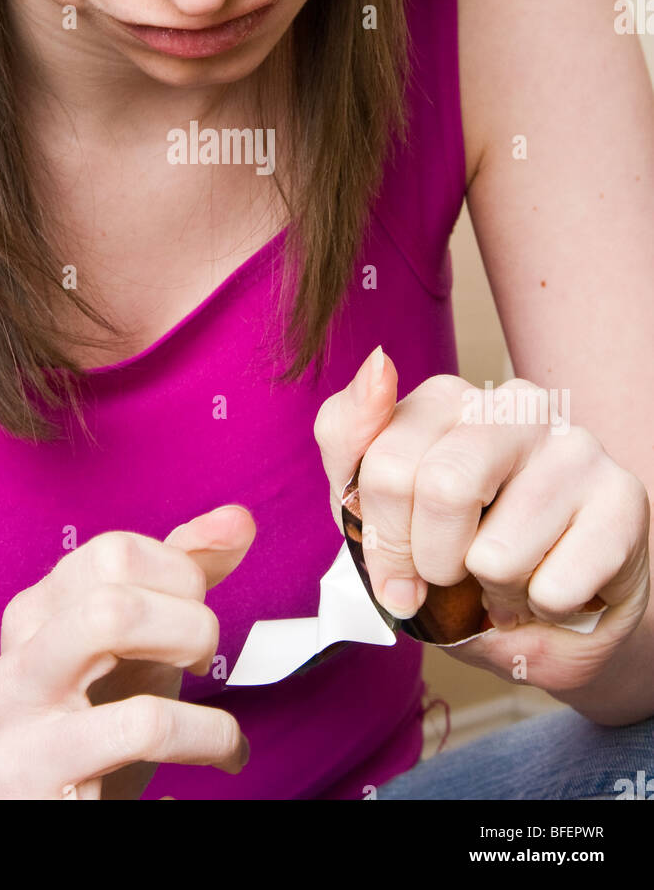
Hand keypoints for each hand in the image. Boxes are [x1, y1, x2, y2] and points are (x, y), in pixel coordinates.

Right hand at [0, 505, 255, 799]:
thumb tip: (237, 519)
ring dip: (192, 661)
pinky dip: (210, 737)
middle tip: (205, 662)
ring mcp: (18, 718)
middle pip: (113, 589)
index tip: (195, 617)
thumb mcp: (142, 644)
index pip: (116, 551)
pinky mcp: (31, 778)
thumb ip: (184, 574)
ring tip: (218, 722)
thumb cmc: (98, 722)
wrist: (41, 818)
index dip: (180, 578)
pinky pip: (142, 725)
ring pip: (109, 628)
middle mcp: (17, 656)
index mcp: (38, 611)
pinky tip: (223, 756)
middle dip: (190, 621)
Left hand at [313, 346, 649, 695]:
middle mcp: (514, 405)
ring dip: (492, 595)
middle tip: (451, 580)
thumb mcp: (378, 506)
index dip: (383, 541)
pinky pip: (553, 588)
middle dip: (433, 564)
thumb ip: (350, 436)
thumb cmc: (456, 550)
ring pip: (496, 553)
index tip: (395, 575)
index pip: (385, 463)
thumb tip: (378, 361)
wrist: (552, 610)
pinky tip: (552, 589)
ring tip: (507, 582)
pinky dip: (540, 612)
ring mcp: (574, 445)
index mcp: (447, 399)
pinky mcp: (624, 497)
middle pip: (444, 489)